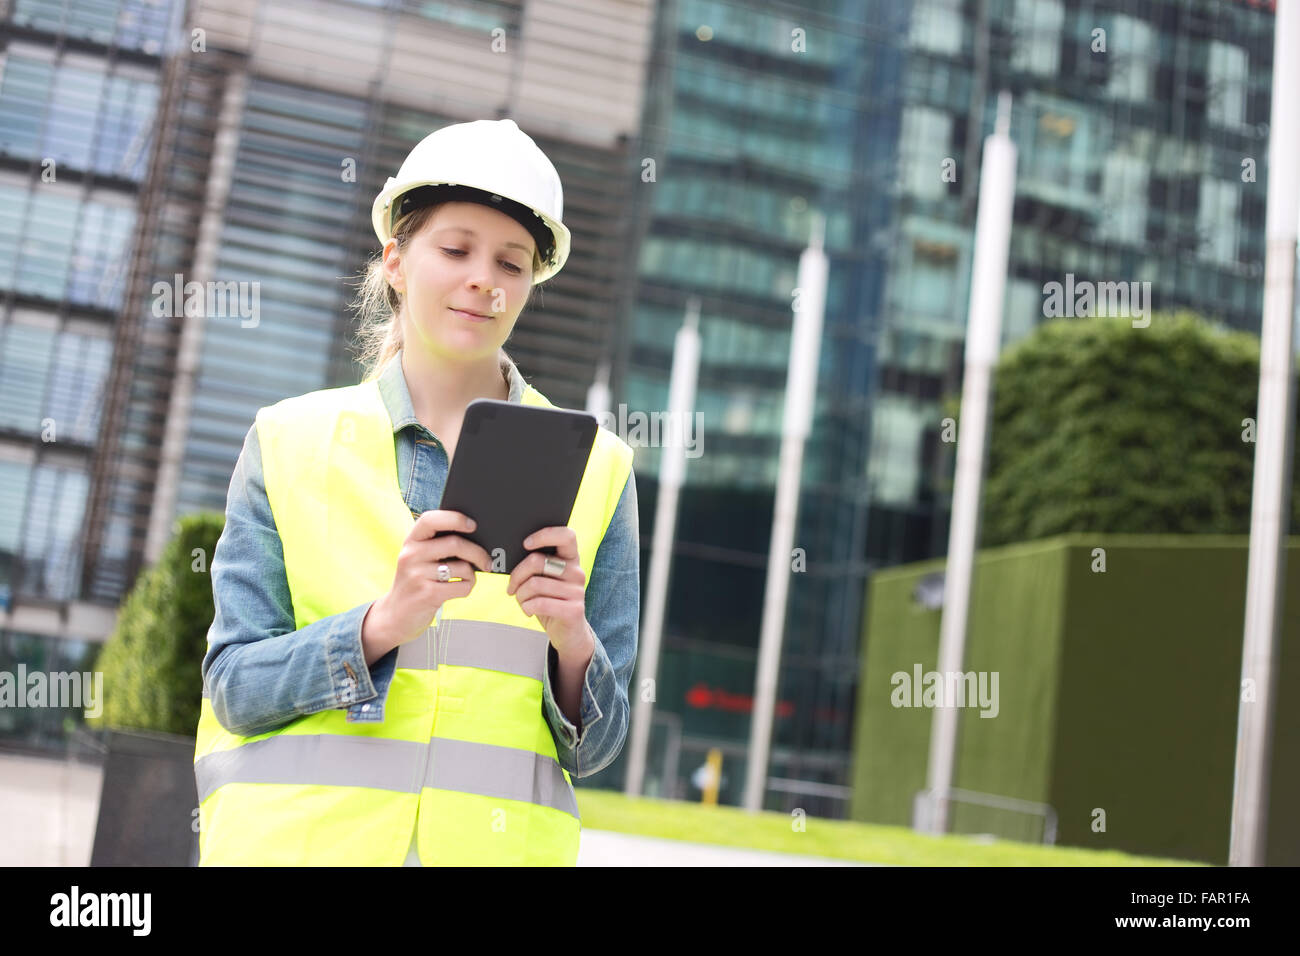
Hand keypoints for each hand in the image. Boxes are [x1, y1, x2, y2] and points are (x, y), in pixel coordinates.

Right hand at [362, 510, 491, 664]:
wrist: (395, 615)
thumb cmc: (416, 582)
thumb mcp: (419, 559)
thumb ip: (437, 544)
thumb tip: (475, 536)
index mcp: (411, 541)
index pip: (431, 519)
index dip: (455, 518)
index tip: (473, 525)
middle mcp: (411, 555)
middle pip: (455, 543)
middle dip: (478, 553)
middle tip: (486, 561)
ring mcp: (417, 575)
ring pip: (462, 567)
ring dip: (472, 574)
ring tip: (466, 579)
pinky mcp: (427, 594)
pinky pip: (462, 586)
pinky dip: (467, 588)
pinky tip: (459, 589)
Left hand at [505, 526, 591, 656]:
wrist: (568, 633)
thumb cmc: (550, 601)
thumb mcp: (545, 580)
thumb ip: (537, 566)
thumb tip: (511, 555)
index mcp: (571, 559)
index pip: (566, 535)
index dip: (544, 535)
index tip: (525, 544)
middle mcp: (577, 572)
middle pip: (537, 561)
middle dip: (517, 575)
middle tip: (512, 587)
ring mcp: (577, 591)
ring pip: (534, 584)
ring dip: (520, 595)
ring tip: (521, 600)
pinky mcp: (574, 610)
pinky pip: (540, 603)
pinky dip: (527, 607)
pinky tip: (528, 610)